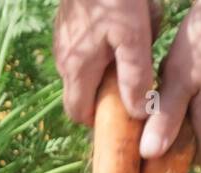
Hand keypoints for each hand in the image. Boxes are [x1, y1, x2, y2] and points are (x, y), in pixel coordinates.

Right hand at [53, 0, 157, 123]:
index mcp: (77, 69)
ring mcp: (63, 41)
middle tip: (135, 74)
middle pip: (83, 92)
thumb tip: (137, 114)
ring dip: (109, 65)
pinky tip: (123, 24)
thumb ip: (134, 76)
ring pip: (86, 69)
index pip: (78, 113)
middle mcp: (63, 60)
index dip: (98, 120)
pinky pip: (86, 47)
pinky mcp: (68, 25)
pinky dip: (104, 46)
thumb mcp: (134, 36)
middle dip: (108, 90)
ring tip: (134, 41)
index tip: (123, 112)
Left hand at [53, 0, 200, 164]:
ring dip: (183, 109)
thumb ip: (165, 119)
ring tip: (164, 90)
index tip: (158, 141)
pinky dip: (194, 92)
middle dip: (177, 131)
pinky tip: (179, 72)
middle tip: (153, 113)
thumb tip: (150, 154)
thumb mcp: (177, 82)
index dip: (180, 156)